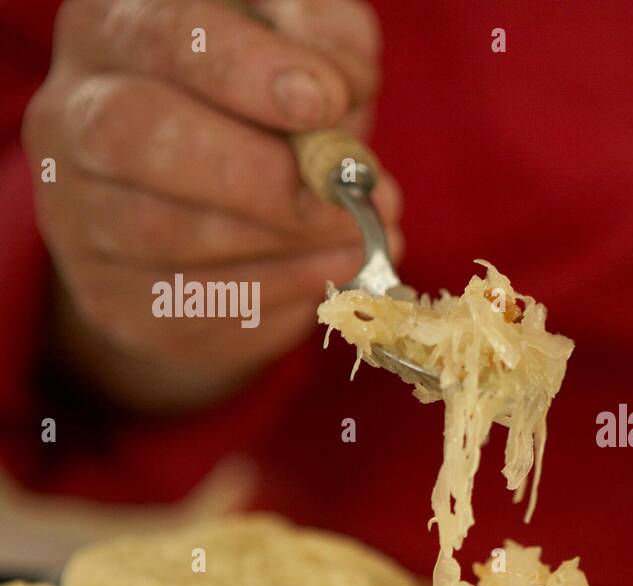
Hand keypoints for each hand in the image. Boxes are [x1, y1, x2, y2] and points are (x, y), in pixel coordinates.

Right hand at [22, 0, 402, 411]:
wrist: (234, 215)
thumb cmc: (273, 111)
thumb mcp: (308, 50)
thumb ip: (326, 45)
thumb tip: (336, 94)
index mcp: (115, 29)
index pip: (160, 35)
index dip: (243, 69)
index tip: (324, 100)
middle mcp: (70, 115)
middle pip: (130, 134)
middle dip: (254, 171)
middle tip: (344, 194)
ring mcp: (77, 214)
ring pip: (162, 232)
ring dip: (280, 242)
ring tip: (360, 235)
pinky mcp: (113, 298)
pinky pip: (190, 306)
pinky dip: (279, 291)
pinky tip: (333, 270)